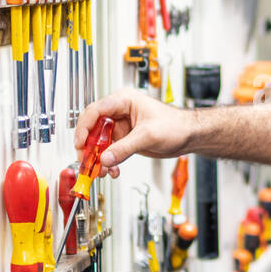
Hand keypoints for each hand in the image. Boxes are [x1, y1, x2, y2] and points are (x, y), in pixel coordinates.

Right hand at [72, 88, 193, 177]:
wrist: (189, 136)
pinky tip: (112, 170)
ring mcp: (121, 127)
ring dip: (98, 158)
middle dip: (89, 147)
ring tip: (101, 171)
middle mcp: (119, 112)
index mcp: (123, 100)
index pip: (95, 111)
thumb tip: (105, 159)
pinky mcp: (125, 139)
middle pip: (93, 128)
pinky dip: (108, 162)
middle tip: (87, 162)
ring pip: (99, 142)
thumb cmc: (176, 125)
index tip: (81, 144)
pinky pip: (109, 151)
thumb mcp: (148, 135)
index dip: (84, 128)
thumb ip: (125, 148)